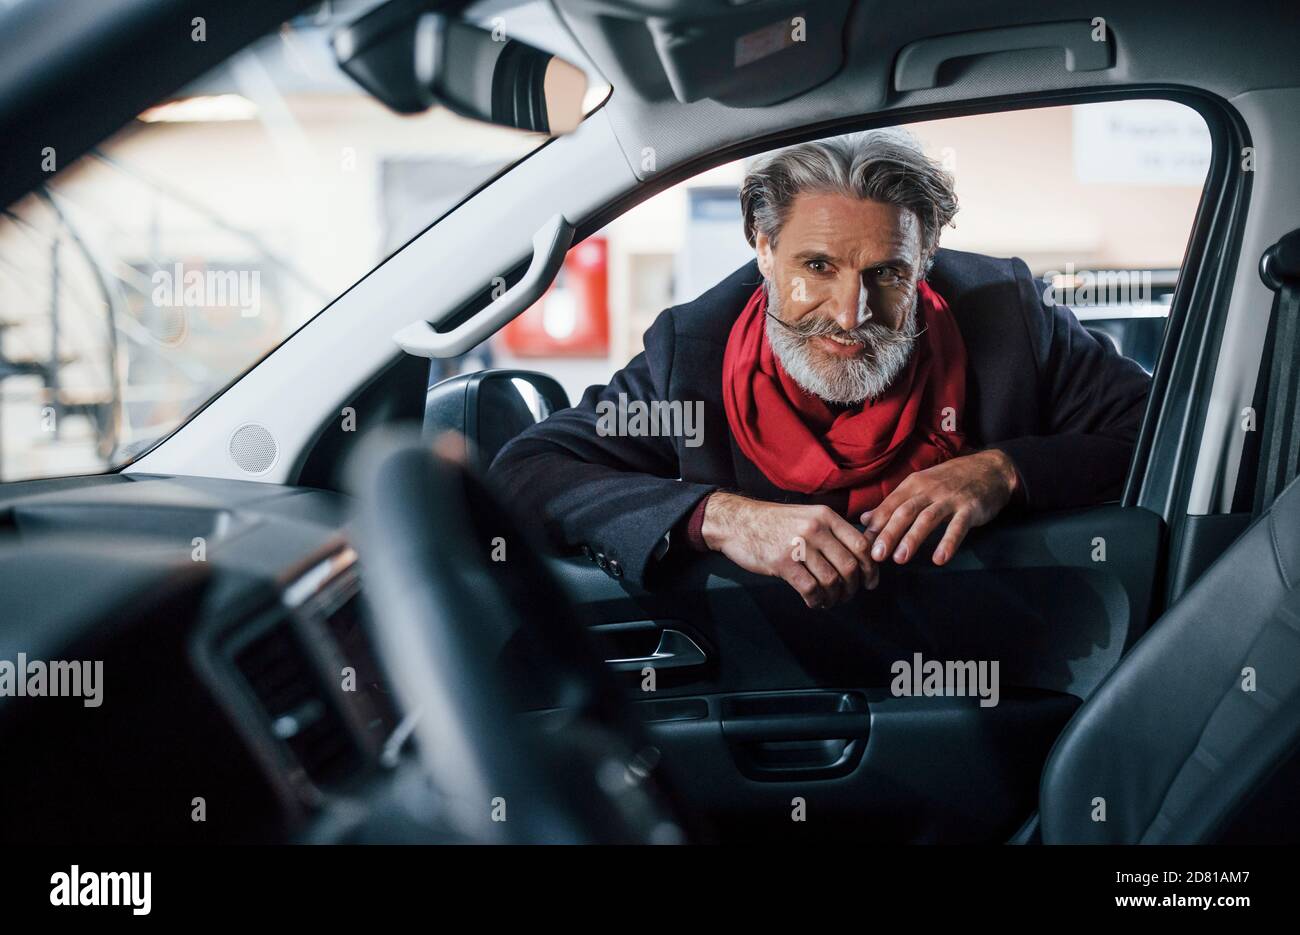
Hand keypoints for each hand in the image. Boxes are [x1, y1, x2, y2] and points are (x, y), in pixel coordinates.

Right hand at [701, 492, 876, 608]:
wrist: (738, 522)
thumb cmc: (774, 524)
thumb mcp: (807, 516)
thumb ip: (832, 532)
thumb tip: (860, 557)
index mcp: (825, 516)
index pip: (861, 545)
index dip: (870, 568)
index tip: (870, 582)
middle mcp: (815, 528)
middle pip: (849, 566)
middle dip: (852, 587)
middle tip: (847, 595)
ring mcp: (798, 545)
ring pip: (831, 580)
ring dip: (834, 597)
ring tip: (829, 600)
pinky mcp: (782, 562)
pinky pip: (810, 589)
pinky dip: (817, 601)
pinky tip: (814, 602)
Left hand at [860, 449, 1018, 566]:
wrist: (991, 468)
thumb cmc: (950, 480)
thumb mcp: (920, 486)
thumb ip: (893, 504)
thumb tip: (865, 520)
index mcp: (913, 484)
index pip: (889, 505)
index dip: (875, 525)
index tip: (861, 545)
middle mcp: (929, 490)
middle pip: (905, 512)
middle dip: (889, 533)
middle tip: (876, 555)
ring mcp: (950, 499)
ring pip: (928, 518)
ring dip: (913, 539)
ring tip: (899, 559)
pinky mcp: (970, 508)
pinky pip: (958, 527)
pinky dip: (948, 543)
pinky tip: (939, 559)